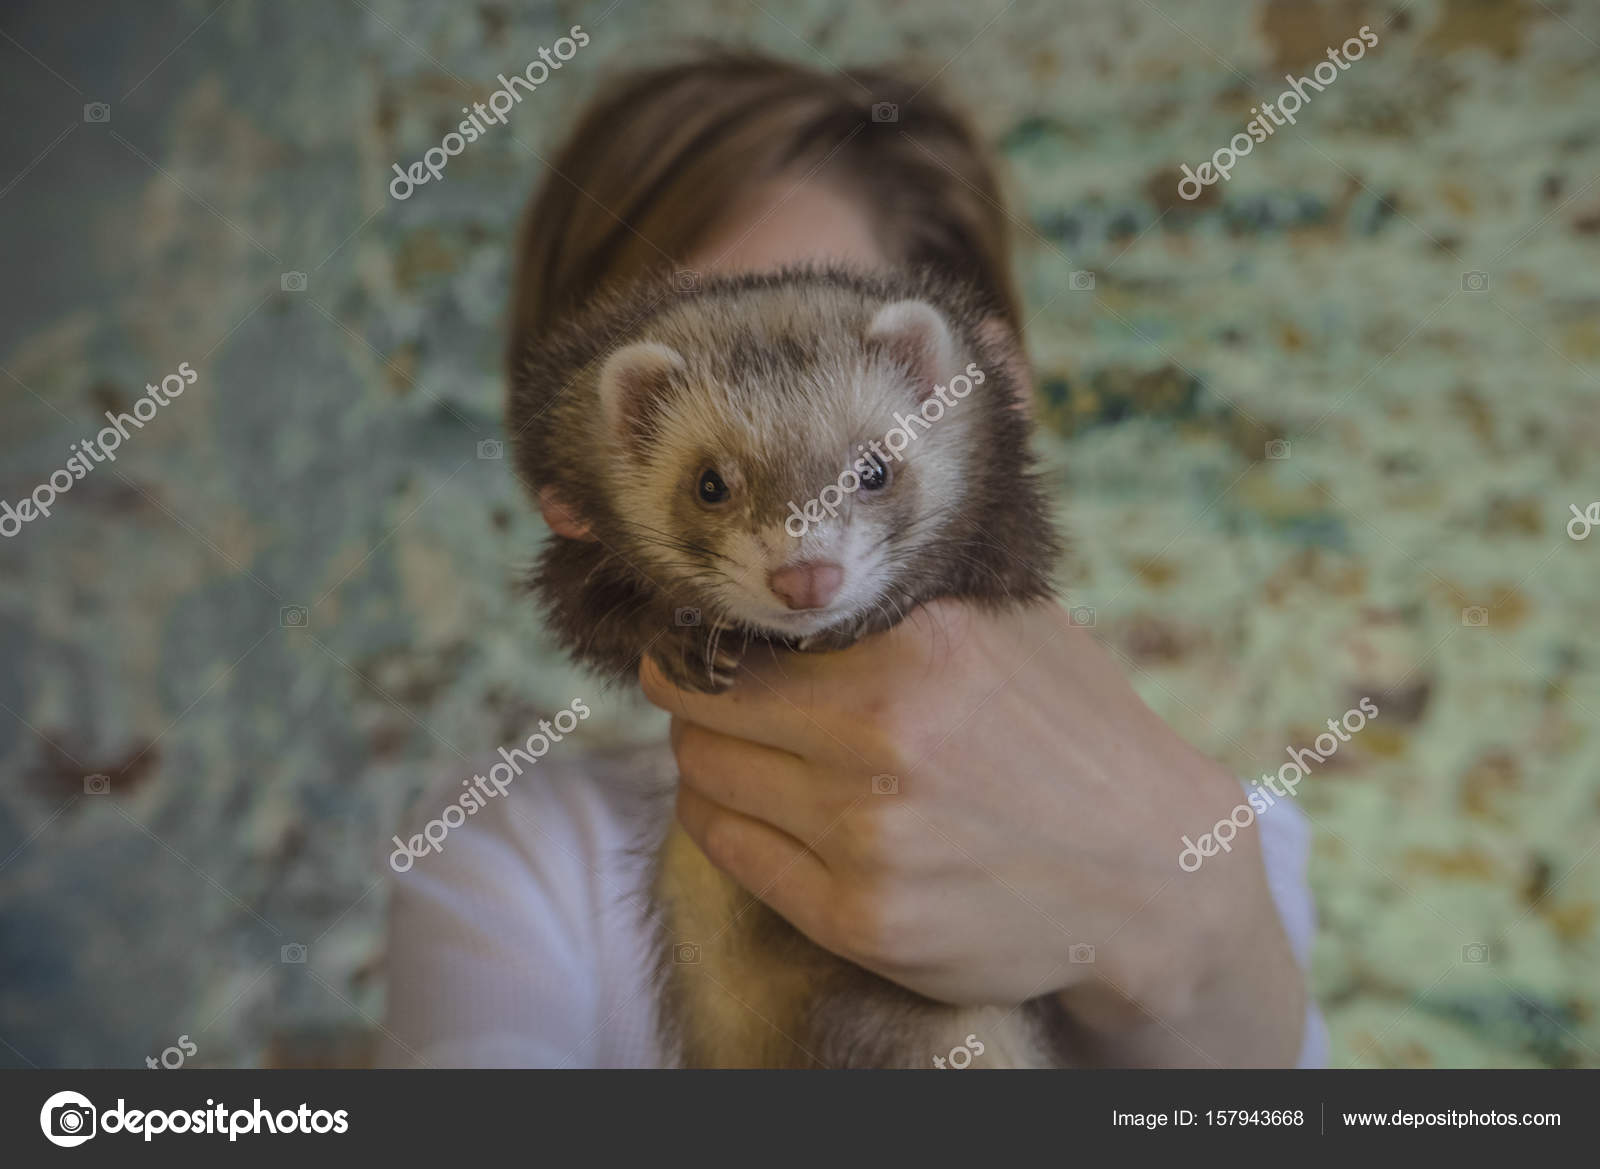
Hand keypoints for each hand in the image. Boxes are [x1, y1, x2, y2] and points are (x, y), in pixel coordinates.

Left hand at [640, 599, 1307, 1065]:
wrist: (1158, 876)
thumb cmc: (1079, 735)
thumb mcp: (1015, 627)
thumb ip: (912, 588)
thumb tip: (799, 556)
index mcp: (919, 652)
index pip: (739, 636)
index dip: (700, 637)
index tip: (692, 640)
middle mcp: (884, 741)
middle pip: (702, 708)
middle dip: (689, 697)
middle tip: (700, 694)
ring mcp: (869, 838)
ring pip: (705, 780)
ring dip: (707, 760)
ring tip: (739, 751)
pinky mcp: (861, 919)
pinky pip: (733, 854)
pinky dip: (724, 823)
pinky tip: (755, 808)